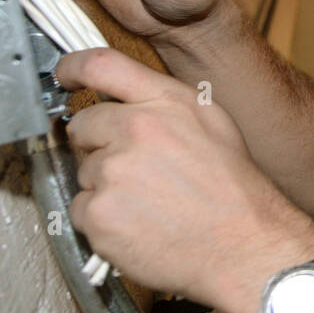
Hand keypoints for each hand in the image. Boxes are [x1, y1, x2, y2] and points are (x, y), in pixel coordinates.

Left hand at [55, 47, 313, 312]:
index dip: (73, 68)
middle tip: (136, 172)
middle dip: (99, 146)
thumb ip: (165, 105)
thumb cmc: (236, 192)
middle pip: (84, 125)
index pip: (101, 65)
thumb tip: (124, 100)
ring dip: (106, 188)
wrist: (247, 247)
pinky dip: (103, 222)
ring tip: (149, 205)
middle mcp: (137, 130)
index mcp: (167, 103)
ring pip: (84, 173)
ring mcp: (114, 172)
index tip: (66, 77)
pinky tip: (139, 226)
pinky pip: (82, 212)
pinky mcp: (100, 214)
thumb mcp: (214, 125)